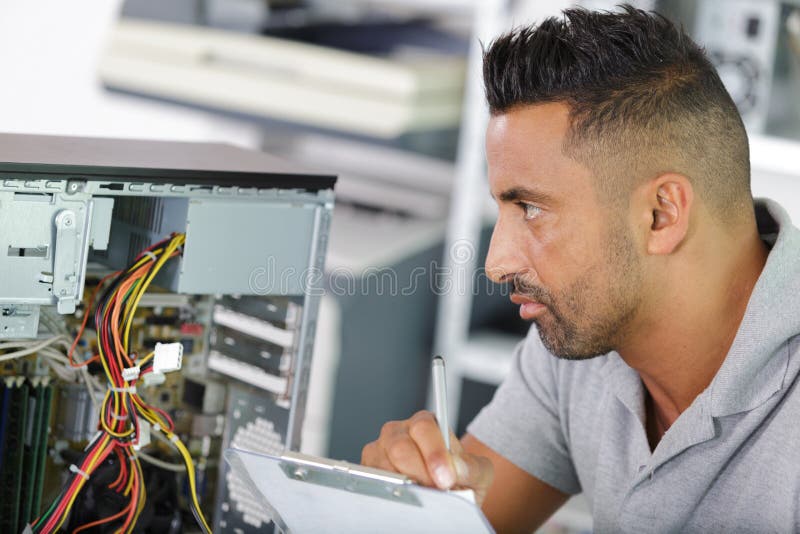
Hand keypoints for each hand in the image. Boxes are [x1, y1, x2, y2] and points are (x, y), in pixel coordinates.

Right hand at [361, 410, 493, 504]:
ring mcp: (379, 451)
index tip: (445, 478)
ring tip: (423, 497)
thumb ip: (471, 468)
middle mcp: (399, 432)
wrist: (449, 495)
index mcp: (425, 423)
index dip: (434, 453)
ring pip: (383, 466)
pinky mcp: (367, 471)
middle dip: (420, 474)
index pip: (423, 428)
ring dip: (405, 486)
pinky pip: (371, 480)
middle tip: (436, 491)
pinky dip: (388, 492)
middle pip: (399, 447)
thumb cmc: (460, 478)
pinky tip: (405, 499)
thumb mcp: (478, 472)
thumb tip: (456, 467)